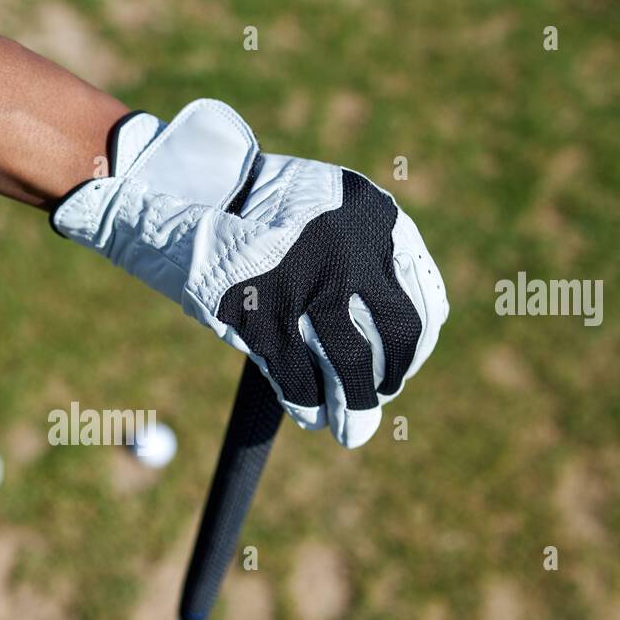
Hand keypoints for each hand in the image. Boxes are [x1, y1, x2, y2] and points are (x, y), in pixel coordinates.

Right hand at [52, 99, 448, 446]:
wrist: (199, 190)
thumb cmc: (272, 210)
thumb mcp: (334, 214)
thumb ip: (373, 259)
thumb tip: (416, 335)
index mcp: (376, 220)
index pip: (420, 303)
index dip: (413, 350)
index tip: (400, 370)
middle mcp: (350, 249)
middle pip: (393, 339)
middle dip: (384, 383)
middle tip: (374, 403)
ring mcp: (304, 284)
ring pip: (348, 364)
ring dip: (351, 407)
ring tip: (348, 428)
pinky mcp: (262, 315)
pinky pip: (297, 376)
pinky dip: (307, 403)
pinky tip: (311, 415)